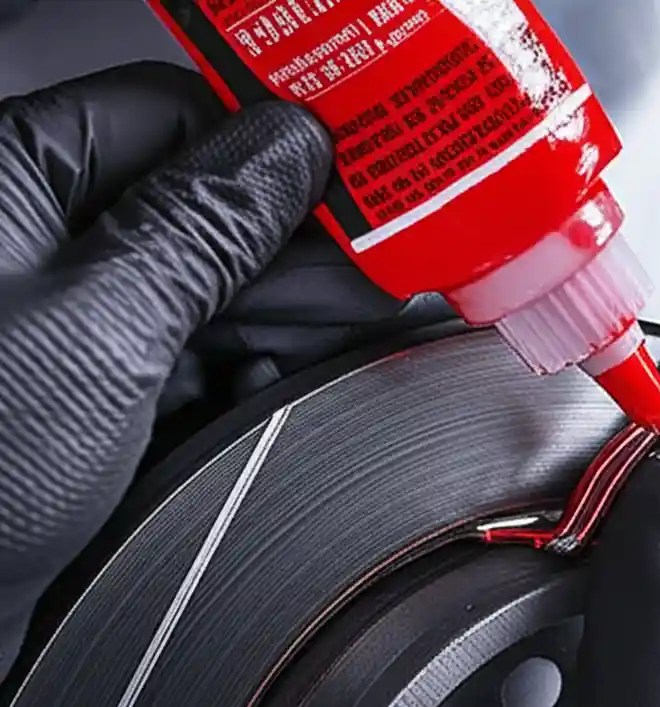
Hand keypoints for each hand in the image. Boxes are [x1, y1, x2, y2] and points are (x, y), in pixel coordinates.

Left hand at [0, 62, 329, 680]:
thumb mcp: (99, 329)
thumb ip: (203, 228)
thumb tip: (289, 151)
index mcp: (11, 182)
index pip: (173, 120)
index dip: (274, 149)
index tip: (360, 186)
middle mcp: (34, 244)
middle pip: (200, 214)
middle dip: (293, 255)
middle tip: (383, 276)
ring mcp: (63, 324)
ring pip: (202, 293)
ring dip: (278, 322)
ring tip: (358, 333)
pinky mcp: (85, 394)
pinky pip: (187, 358)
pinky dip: (239, 376)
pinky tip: (268, 394)